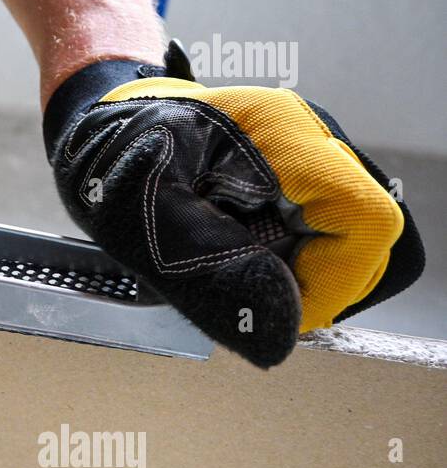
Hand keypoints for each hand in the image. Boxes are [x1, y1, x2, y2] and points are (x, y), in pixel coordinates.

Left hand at [43, 42, 423, 366]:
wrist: (104, 135)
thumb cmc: (116, 160)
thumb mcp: (141, 218)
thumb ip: (210, 275)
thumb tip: (280, 333)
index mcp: (281, 133)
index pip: (363, 220)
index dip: (332, 283)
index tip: (272, 309)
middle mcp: (311, 141)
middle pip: (359, 241)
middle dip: (304, 281)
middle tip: (231, 277)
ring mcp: (312, 161)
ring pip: (340, 248)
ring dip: (288, 273)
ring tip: (223, 254)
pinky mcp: (302, 183)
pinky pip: (316, 243)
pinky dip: (277, 263)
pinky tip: (230, 248)